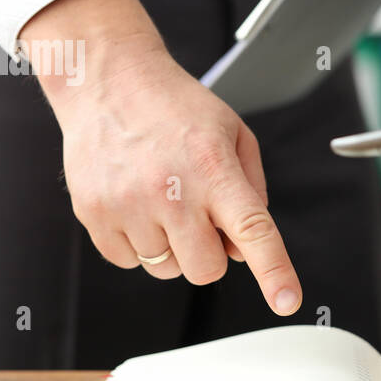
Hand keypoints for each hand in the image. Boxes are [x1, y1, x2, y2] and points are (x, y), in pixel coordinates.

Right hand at [22, 0, 301, 314]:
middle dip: (210, 253)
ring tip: (162, 198)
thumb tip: (245, 249)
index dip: (273, 270)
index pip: (252, 230)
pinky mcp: (94, 214)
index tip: (286, 301)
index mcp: (214, 169)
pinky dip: (137, 243)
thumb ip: (252, 192)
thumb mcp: (234, 134)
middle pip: (206, 270)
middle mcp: (171, 191)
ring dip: (172, 246)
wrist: (108, 80)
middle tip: (200, 216)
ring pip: (166, 270)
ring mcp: (128, 205)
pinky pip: (128, 262)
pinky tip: (135, 203)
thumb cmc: (176, 107)